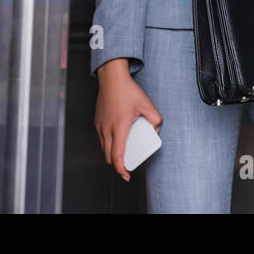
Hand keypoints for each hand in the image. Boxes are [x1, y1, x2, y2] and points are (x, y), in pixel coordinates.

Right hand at [93, 58, 161, 182]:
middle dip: (117, 164)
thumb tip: (156, 130)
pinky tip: (117, 139)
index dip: (121, 169)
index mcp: (118, 127)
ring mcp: (99, 126)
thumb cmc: (127, 90)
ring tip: (123, 152)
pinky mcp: (97, 122)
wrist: (112, 78)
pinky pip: (101, 139)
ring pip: (103, 148)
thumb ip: (155, 119)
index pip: (117, 156)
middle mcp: (106, 129)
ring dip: (112, 154)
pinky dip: (108, 144)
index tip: (126, 176)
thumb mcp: (147, 104)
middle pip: (108, 156)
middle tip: (127, 165)